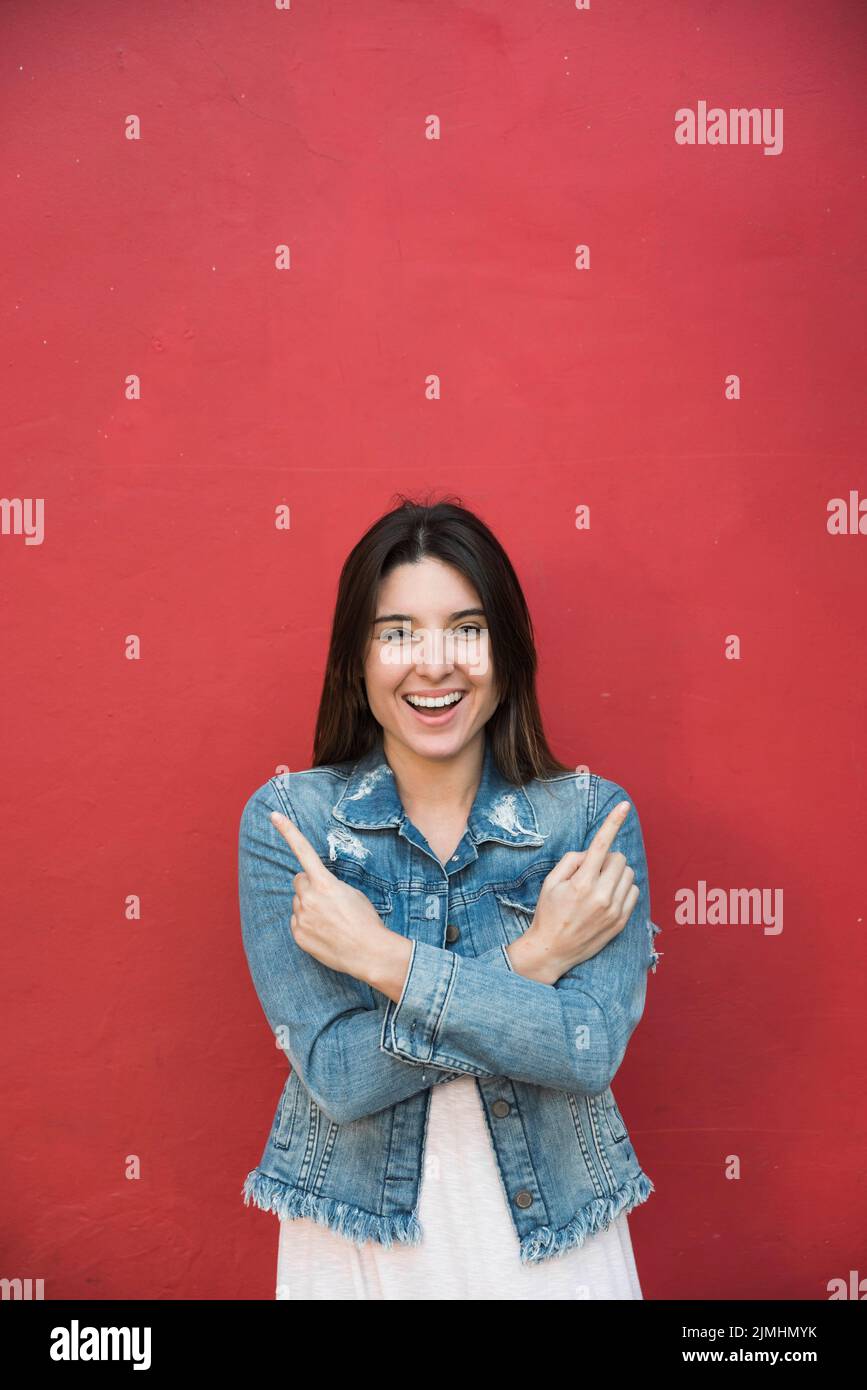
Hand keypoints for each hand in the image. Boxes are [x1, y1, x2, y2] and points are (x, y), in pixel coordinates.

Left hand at [269, 810, 395, 982]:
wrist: (368, 952)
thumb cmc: (365, 920)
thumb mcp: (351, 893)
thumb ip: (328, 885)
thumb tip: (315, 889)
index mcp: (324, 883)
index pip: (303, 851)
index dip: (287, 831)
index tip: (273, 815)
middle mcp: (309, 898)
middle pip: (299, 881)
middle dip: (309, 885)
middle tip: (327, 900)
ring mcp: (301, 917)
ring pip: (298, 902)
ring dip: (309, 906)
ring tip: (330, 920)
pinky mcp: (298, 935)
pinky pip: (297, 921)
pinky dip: (307, 924)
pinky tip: (324, 932)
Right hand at [521, 801, 638, 982]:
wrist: (552, 950)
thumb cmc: (549, 913)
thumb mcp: (550, 882)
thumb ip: (572, 861)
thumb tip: (592, 852)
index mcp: (582, 883)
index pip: (601, 844)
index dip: (613, 821)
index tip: (625, 805)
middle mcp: (601, 896)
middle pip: (619, 858)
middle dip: (606, 858)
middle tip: (591, 871)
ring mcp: (614, 910)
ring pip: (628, 874)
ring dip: (616, 873)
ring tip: (598, 886)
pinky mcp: (621, 922)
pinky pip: (634, 892)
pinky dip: (623, 889)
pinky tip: (607, 898)